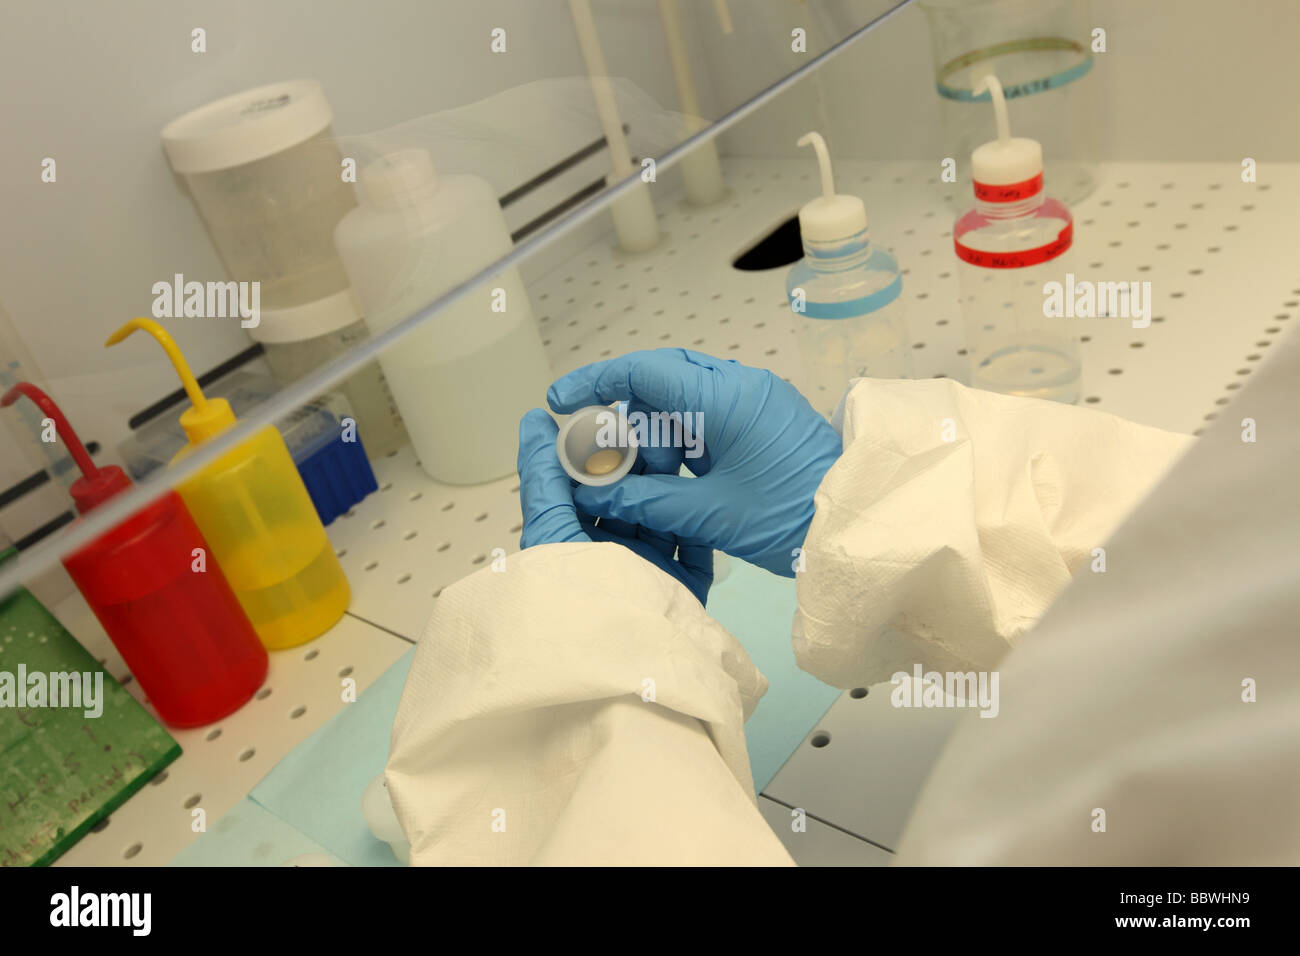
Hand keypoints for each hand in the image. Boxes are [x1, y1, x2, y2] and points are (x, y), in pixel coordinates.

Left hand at [516, 407, 713, 603]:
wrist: (616, 665)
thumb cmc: (570, 598)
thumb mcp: (548, 530)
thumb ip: (542, 477)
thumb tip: (533, 420)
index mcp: (574, 547)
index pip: (589, 488)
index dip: (601, 454)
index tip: (619, 419)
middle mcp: (610, 561)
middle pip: (631, 501)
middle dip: (642, 467)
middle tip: (656, 432)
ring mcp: (648, 578)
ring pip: (665, 519)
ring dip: (671, 489)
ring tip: (680, 456)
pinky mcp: (681, 595)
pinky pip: (695, 553)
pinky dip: (699, 525)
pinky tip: (701, 494)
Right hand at [546, 349, 842, 576]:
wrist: (861, 528)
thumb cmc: (792, 517)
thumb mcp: (710, 513)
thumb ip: (645, 499)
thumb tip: (593, 492)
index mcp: (727, 397)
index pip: (646, 371)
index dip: (597, 381)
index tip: (561, 398)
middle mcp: (740, 387)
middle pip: (662, 380)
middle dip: (624, 415)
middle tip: (599, 453)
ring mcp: (755, 402)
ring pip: (684, 401)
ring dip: (655, 435)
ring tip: (643, 480)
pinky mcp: (764, 422)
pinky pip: (709, 418)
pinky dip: (681, 442)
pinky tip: (669, 477)